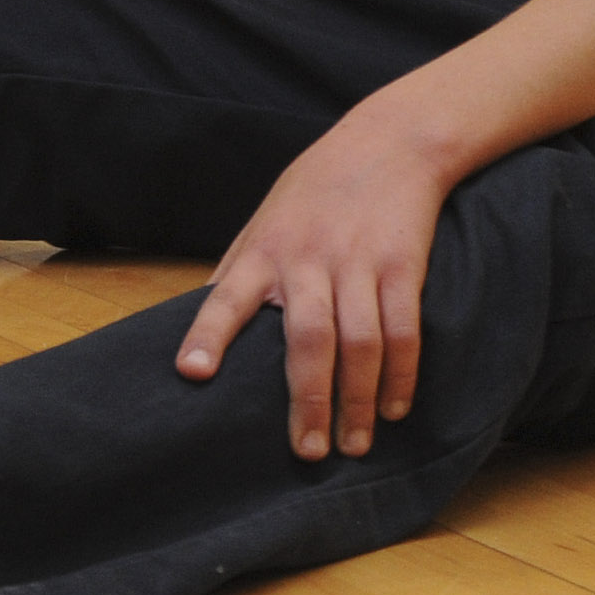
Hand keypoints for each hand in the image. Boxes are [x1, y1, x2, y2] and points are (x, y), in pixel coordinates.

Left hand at [177, 114, 452, 458]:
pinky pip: (404, 330)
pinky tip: (396, 407)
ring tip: (355, 445)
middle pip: (307, 339)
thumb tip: (196, 322)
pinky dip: (401, 374)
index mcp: (264, 250)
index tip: (191, 373)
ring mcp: (358, 262)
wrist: (389, 142)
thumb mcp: (264, 221)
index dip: (207, 335)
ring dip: (358, 401)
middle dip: (308, 401)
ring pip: (360, 344)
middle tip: (307, 452)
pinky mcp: (404, 265)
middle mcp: (308, 258)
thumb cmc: (314, 191)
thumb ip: (236, 272)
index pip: (226, 296)